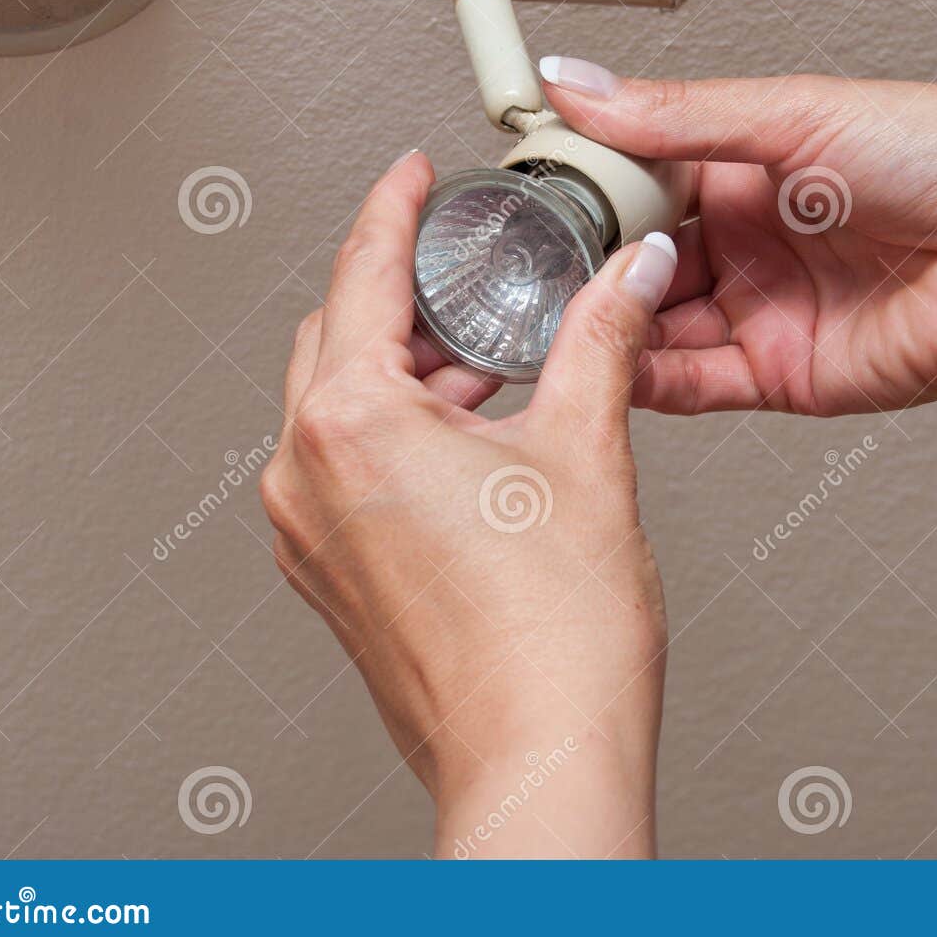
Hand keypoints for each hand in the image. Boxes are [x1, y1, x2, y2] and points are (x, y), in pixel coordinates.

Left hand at [259, 152, 679, 857]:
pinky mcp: (332, 576)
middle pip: (336, 336)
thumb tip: (630, 279)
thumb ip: (601, 341)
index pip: (362, 274)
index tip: (410, 178)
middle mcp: (306, 478)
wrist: (541, 759)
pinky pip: (343, 467)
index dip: (393, 210)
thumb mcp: (588, 453)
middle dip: (400, 292)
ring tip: (488, 359)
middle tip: (466, 268)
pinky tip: (467, 437)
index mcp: (352, 427)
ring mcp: (310, 536)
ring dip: (403, 367)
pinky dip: (392, 430)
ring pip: (337, 406)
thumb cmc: (553, 641)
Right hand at [537, 59, 936, 414]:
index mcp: (747, 165)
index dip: (584, 190)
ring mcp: (760, 308)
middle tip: (524, 268)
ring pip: (653, 325)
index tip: (527, 192)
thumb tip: (577, 83)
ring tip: (550, 320)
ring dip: (604, 326)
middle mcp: (748, 239)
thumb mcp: (795, 113)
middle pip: (636, 260)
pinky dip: (643, 377)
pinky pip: (692, 382)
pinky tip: (602, 363)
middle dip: (584, 267)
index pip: (638, 179)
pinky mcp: (778, 372)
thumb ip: (677, 115)